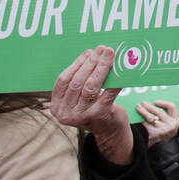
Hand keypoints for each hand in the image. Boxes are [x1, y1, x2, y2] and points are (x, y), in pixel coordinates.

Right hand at [51, 47, 132, 165]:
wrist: (108, 130)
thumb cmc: (93, 106)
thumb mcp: (79, 97)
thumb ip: (79, 79)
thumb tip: (92, 53)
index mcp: (57, 106)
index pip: (63, 80)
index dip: (76, 64)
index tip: (88, 52)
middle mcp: (66, 113)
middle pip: (77, 82)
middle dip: (91, 62)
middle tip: (103, 49)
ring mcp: (82, 116)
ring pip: (90, 86)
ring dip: (101, 67)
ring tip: (110, 55)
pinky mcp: (99, 116)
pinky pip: (108, 93)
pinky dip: (115, 80)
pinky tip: (121, 71)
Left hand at [137, 100, 178, 146]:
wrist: (153, 146)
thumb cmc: (159, 131)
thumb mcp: (166, 123)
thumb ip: (164, 114)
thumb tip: (154, 103)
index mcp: (176, 121)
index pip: (172, 107)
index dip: (163, 103)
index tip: (155, 102)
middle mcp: (171, 126)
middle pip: (160, 112)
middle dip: (149, 106)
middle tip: (143, 103)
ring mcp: (164, 130)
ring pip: (151, 117)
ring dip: (143, 111)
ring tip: (138, 107)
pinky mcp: (155, 134)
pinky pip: (146, 124)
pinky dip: (141, 121)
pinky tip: (137, 118)